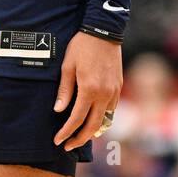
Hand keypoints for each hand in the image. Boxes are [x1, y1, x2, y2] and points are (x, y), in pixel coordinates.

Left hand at [52, 31, 121, 150]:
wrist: (104, 31)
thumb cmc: (82, 46)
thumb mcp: (68, 66)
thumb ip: (65, 90)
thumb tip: (58, 110)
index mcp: (89, 89)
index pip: (77, 119)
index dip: (66, 132)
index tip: (58, 140)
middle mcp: (104, 94)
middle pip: (93, 126)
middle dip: (79, 138)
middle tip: (68, 145)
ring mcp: (114, 91)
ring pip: (105, 120)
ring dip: (93, 130)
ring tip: (80, 135)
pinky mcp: (119, 86)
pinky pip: (111, 109)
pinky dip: (102, 118)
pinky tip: (94, 118)